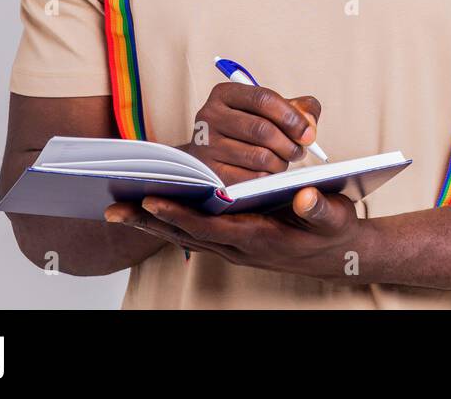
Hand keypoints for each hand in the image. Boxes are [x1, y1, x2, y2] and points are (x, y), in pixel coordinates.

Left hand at [104, 187, 366, 280]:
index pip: (210, 227)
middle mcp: (240, 247)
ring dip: (152, 224)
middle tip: (112, 210)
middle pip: (186, 235)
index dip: (180, 214)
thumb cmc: (334, 231)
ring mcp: (234, 247)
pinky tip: (150, 212)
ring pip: (185, 236)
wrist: (338, 254)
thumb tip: (304, 196)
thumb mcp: (335, 216)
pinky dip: (169, 224)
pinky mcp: (232, 242)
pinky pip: (194, 234)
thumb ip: (319, 208)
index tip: (152, 200)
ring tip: (118, 210)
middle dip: (149, 222)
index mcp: (259, 237)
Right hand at [179, 83, 321, 186]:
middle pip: (262, 130)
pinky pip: (250, 178)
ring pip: (259, 156)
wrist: (211, 156)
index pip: (263, 98)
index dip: (291, 116)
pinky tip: (268, 172)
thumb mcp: (269, 110)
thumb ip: (298, 108)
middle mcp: (210, 116)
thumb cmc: (247, 128)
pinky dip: (267, 177)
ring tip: (284, 161)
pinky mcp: (210, 172)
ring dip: (281, 162)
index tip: (308, 133)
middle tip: (300, 151)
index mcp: (225, 94)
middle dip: (290, 144)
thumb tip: (309, 126)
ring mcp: (206, 145)